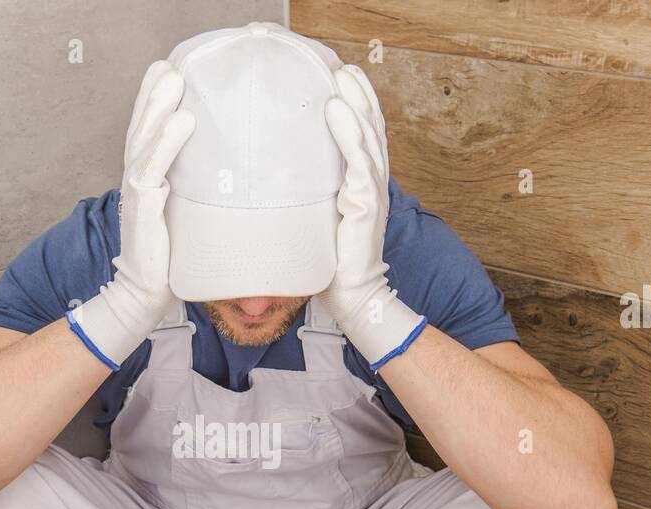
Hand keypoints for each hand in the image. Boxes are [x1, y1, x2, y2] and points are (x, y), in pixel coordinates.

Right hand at [70, 61, 195, 367]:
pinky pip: (151, 169)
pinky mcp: (143, 211)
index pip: (147, 132)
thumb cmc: (170, 261)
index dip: (154, 101)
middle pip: (141, 127)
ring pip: (143, 141)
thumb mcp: (186, 218)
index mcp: (147, 180)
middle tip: (170, 65)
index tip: (169, 71)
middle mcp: (138, 181)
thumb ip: (197, 193)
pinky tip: (181, 123)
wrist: (145, 296)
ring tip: (175, 81)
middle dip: (153, 94)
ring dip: (157, 109)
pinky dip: (166, 144)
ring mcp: (137, 194)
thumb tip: (232, 176)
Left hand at [320, 65, 425, 369]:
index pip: (365, 139)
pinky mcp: (365, 206)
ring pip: (368, 138)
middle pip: (371, 130)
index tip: (342, 79)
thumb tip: (279, 180)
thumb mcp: (318, 223)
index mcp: (362, 188)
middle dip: (361, 96)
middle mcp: (372, 186)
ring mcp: (372, 194)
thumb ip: (311, 199)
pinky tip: (336, 111)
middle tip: (344, 66)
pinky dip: (348, 133)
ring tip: (341, 77)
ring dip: (355, 104)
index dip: (358, 107)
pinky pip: (359, 162)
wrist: (351, 300)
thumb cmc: (330, 267)